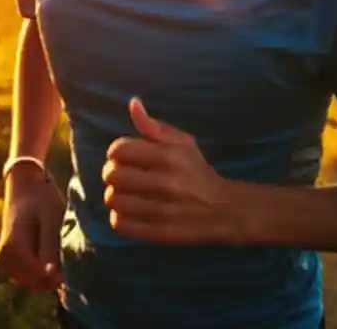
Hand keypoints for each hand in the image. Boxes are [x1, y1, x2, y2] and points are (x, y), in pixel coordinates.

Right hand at [0, 163, 65, 292]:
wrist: (25, 185)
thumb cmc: (41, 199)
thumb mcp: (50, 220)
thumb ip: (49, 249)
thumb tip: (52, 275)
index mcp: (13, 248)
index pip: (39, 276)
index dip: (58, 273)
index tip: (71, 259)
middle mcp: (5, 259)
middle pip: (36, 283)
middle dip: (53, 276)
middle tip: (66, 253)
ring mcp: (6, 262)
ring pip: (33, 282)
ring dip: (48, 274)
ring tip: (58, 250)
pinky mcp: (11, 262)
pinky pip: (30, 277)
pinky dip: (42, 271)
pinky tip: (52, 253)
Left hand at [102, 96, 238, 243]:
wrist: (223, 209)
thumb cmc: (197, 172)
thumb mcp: (182, 143)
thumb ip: (154, 126)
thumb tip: (133, 104)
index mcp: (169, 156)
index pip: (119, 150)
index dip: (117, 152)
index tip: (126, 157)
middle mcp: (166, 182)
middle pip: (112, 175)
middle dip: (113, 174)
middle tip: (123, 176)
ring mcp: (162, 210)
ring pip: (113, 200)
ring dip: (116, 196)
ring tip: (126, 194)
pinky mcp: (158, 232)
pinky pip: (120, 224)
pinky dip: (120, 217)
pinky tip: (131, 211)